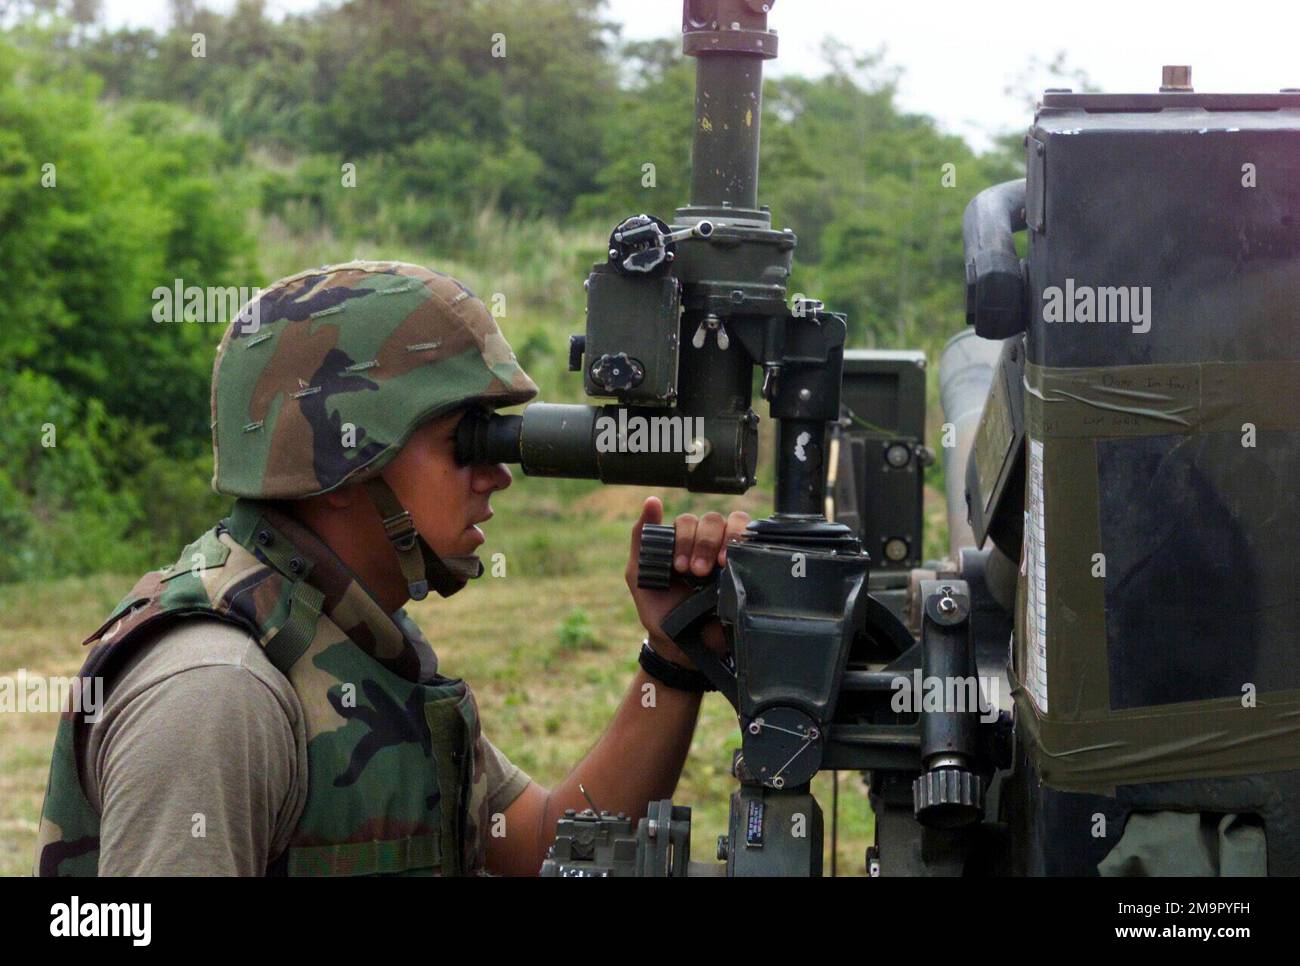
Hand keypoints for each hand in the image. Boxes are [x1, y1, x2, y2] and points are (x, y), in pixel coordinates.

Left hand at [625, 497, 750, 669]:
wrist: (682, 646)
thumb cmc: (660, 611)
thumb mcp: (640, 574)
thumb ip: (641, 539)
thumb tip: (651, 501)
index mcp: (683, 542)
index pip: (689, 521)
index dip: (684, 537)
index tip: (679, 566)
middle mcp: (708, 544)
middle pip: (712, 520)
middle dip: (702, 542)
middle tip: (696, 572)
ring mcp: (730, 553)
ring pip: (734, 523)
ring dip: (724, 540)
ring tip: (716, 568)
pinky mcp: (750, 565)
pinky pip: (755, 538)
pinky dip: (745, 539)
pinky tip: (733, 559)